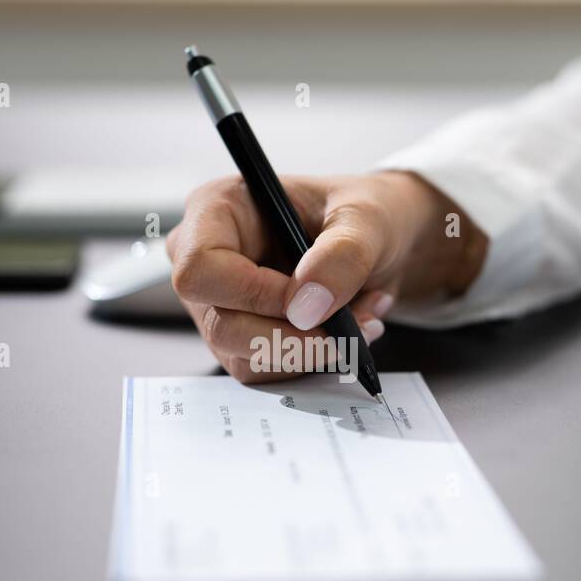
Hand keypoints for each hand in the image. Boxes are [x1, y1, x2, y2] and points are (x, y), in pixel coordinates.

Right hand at [165, 172, 485, 382]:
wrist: (381, 243)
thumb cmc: (362, 214)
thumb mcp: (368, 220)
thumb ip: (343, 255)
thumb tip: (306, 307)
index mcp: (218, 210)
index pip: (199, 269)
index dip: (253, 294)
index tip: (309, 300)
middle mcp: (207, 261)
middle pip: (221, 324)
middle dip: (295, 335)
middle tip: (353, 326)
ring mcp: (218, 305)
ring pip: (245, 356)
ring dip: (312, 350)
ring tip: (361, 319)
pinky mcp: (239, 340)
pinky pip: (266, 371)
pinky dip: (312, 360)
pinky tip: (345, 331)